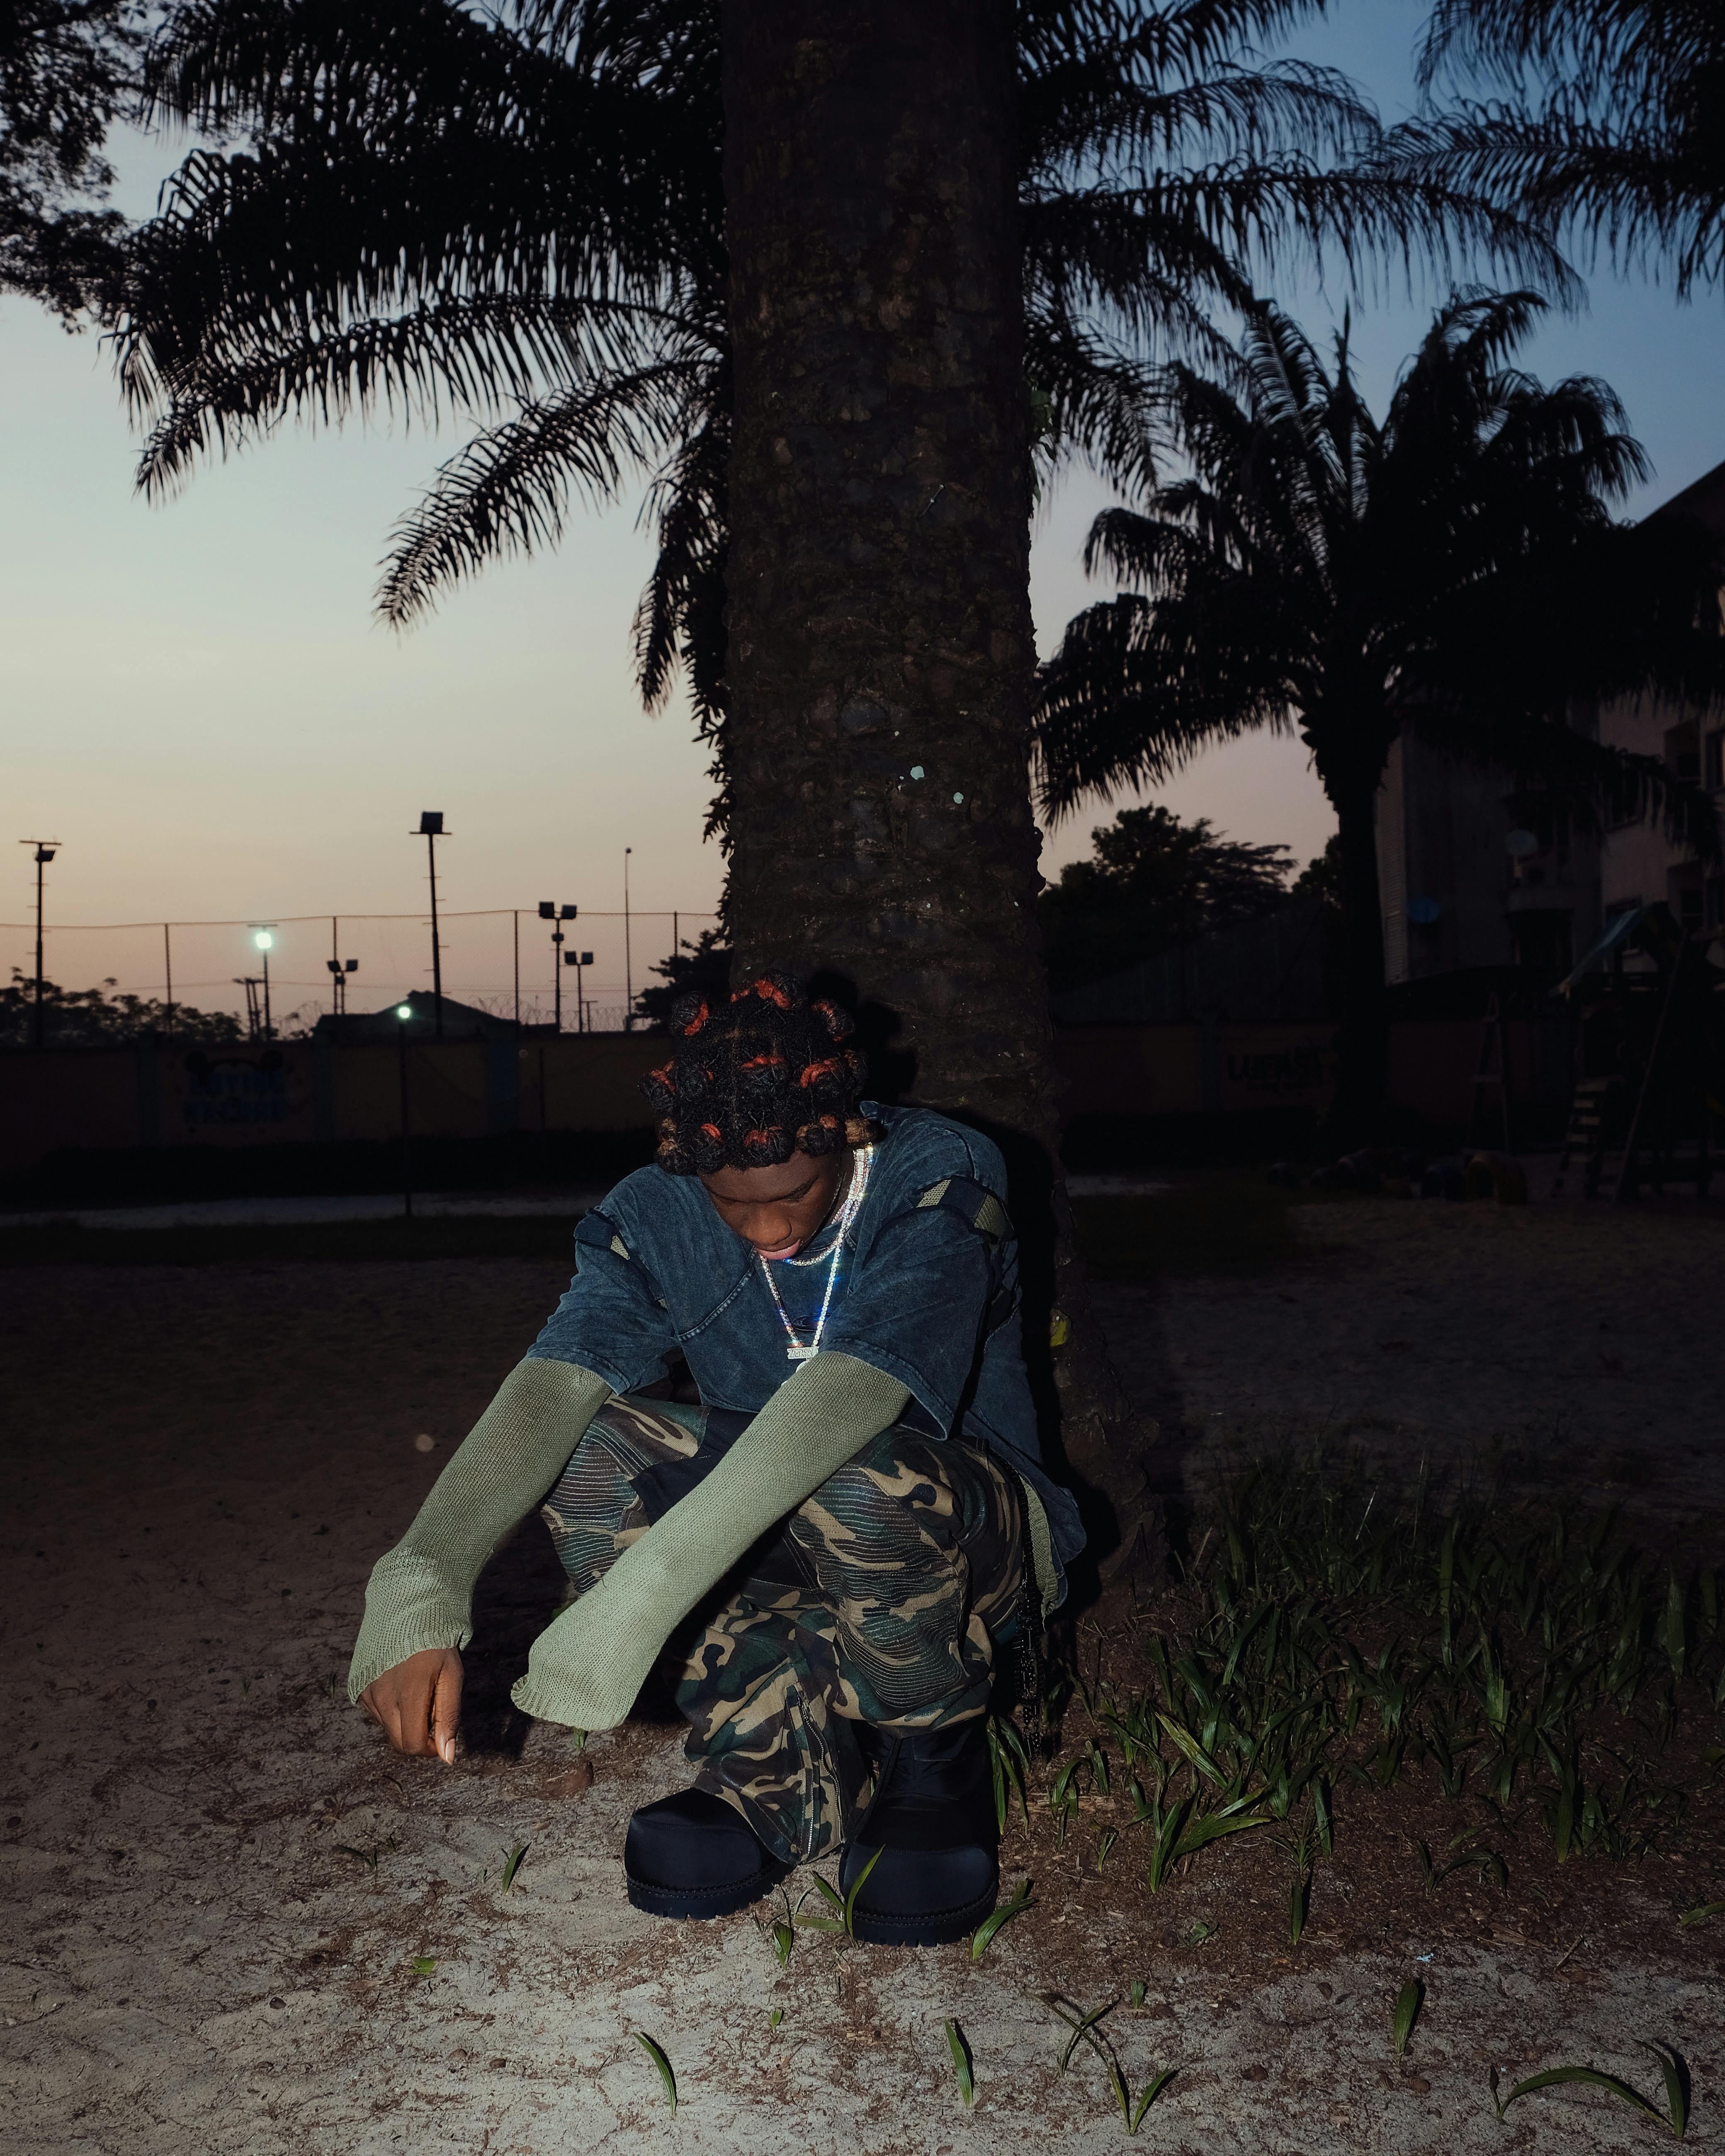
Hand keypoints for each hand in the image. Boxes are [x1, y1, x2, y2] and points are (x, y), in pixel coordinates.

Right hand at [359, 1647, 463, 1762]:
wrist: (407, 1610)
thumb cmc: (436, 1644)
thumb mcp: (452, 1676)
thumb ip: (448, 1717)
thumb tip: (447, 1757)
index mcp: (407, 1695)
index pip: (412, 1745)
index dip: (430, 1747)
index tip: (440, 1731)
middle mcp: (382, 1697)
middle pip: (398, 1743)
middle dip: (418, 1736)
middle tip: (432, 1710)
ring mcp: (367, 1693)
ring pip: (388, 1729)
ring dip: (404, 1722)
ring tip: (418, 1691)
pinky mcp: (359, 1688)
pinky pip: (376, 1714)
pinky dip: (391, 1710)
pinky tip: (402, 1686)